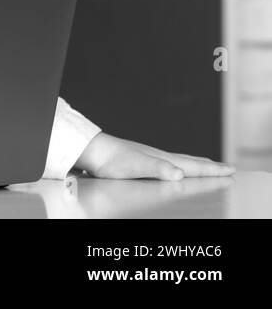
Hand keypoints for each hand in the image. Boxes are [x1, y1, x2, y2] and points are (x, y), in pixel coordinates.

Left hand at [73, 132, 233, 179]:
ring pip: (179, 161)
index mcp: (163, 159)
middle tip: (226, 168)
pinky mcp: (140, 161)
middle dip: (209, 166)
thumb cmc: (112, 160)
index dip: (212, 170)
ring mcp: (149, 158)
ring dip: (195, 165)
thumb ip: (159, 168)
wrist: (92, 151)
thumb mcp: (138, 166)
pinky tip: (173, 169)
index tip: (230, 170)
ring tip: (205, 166)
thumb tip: (179, 172)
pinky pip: (167, 164)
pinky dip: (179, 166)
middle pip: (190, 162)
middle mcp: (159, 157)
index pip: (193, 166)